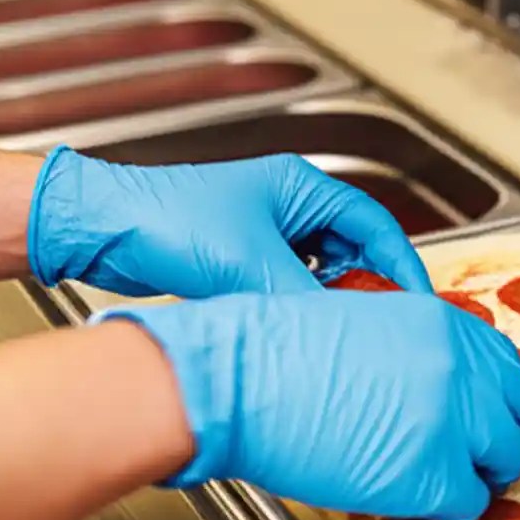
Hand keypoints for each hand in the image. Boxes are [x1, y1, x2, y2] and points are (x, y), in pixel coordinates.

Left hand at [27, 146, 431, 296]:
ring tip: (337, 329)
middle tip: (380, 322)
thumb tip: (339, 331)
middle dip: (367, 285)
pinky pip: (288, 286)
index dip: (401, 263)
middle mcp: (287, 206)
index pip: (376, 223)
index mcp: (301, 188)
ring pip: (319, 272)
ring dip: (328, 300)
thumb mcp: (250, 264)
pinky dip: (298, 307)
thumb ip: (303, 298)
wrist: (102, 228)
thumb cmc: (165, 219)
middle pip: (352, 249)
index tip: (417, 298)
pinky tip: (294, 329)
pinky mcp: (239, 258)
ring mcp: (263, 232)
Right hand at [98, 290, 519, 519]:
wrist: (240, 379)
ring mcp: (452, 420)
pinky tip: (418, 499)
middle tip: (483, 454)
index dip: (500, 394)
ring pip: (506, 458)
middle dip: (508, 434)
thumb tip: (431, 383)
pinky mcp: (432, 472)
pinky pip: (468, 502)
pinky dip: (450, 508)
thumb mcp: (362, 322)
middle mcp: (460, 366)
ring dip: (482, 472)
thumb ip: (413, 346)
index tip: (489, 412)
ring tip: (447, 479)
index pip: (507, 361)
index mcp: (442, 324)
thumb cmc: (273, 353)